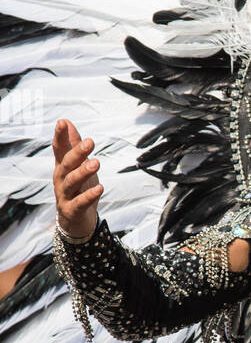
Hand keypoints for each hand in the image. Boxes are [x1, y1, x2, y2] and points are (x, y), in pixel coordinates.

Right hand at [53, 119, 102, 238]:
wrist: (76, 221)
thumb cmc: (77, 188)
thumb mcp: (77, 165)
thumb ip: (73, 145)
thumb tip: (68, 122)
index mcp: (62, 167)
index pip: (59, 149)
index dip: (60, 136)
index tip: (62, 122)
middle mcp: (60, 179)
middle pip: (66, 164)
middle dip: (77, 153)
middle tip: (90, 142)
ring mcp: (64, 195)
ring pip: (71, 182)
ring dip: (83, 172)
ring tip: (96, 163)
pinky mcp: (71, 210)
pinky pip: (80, 202)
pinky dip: (89, 196)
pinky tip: (100, 188)